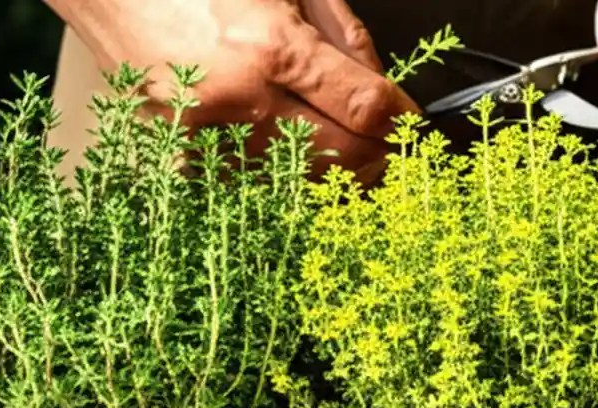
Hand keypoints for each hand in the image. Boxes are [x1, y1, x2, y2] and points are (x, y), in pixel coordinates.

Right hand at [46, 0, 415, 179]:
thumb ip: (342, 32)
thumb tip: (382, 80)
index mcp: (270, 49)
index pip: (364, 107)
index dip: (402, 124)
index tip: (416, 130)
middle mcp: (238, 101)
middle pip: (341, 156)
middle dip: (381, 160)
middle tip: (401, 159)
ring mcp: (206, 138)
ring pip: (300, 180)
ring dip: (338, 176)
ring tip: (359, 165)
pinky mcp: (180, 158)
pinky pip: (252, 184)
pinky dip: (285, 179)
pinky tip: (300, 165)